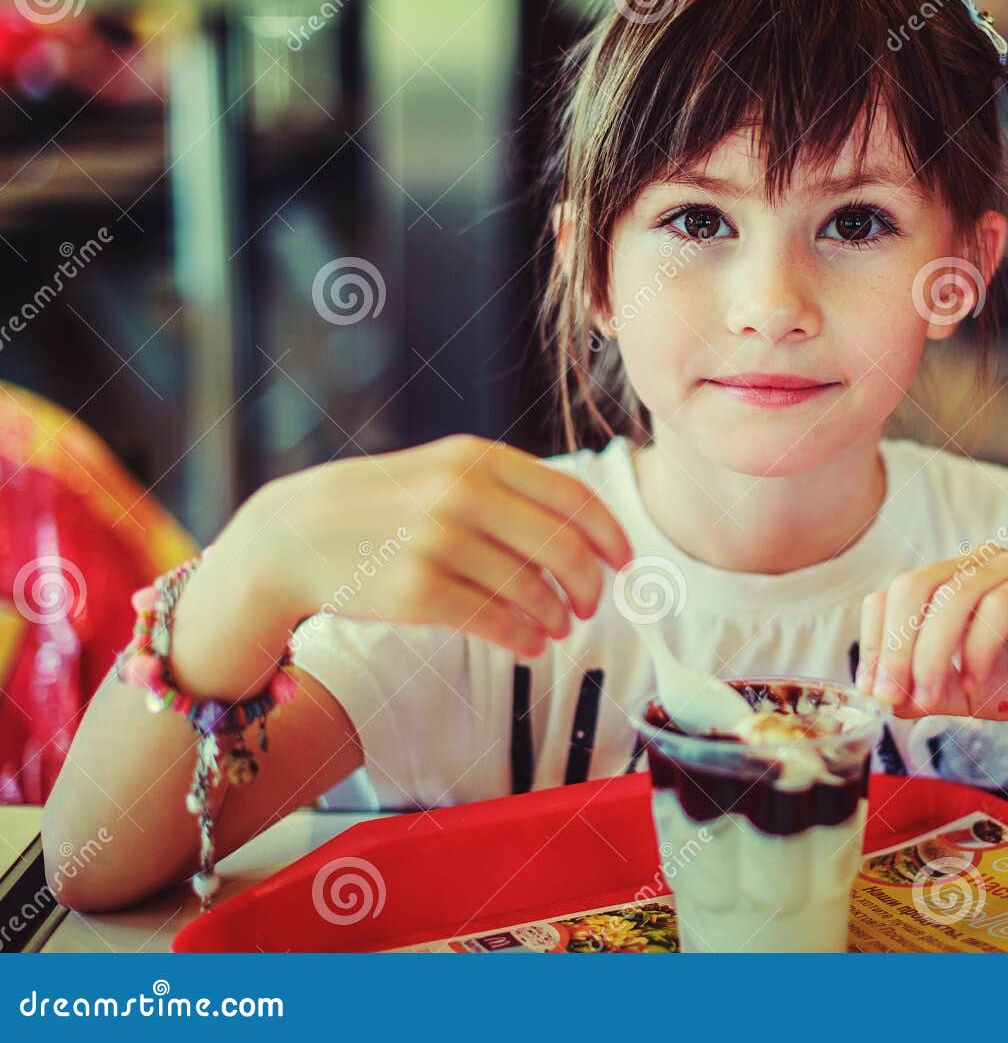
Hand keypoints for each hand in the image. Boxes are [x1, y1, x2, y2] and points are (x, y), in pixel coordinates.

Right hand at [180, 435, 632, 695]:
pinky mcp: (415, 591)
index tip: (624, 560)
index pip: (572, 497)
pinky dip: (525, 637)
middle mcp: (461, 493)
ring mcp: (437, 542)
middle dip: (589, 583)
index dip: (609, 535)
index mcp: (476, 458)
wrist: (289, 538)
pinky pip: (496, 621)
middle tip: (591, 604)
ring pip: (533, 590)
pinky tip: (531, 643)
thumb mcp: (441, 472)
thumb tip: (582, 526)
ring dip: (557, 616)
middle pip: (564, 547)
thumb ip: (505, 488)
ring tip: (557, 627)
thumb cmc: (380, 509)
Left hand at [854, 547, 1007, 720]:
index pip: (891, 595)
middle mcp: (975, 564)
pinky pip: (997, 607)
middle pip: (912, 588)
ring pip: (951, 598)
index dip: (873, 641)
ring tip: (932, 698)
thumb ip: (923, 691)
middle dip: (895, 649)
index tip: (871, 693)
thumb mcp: (963, 692)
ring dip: (932, 655)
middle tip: (892, 697)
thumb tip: (880, 699)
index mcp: (949, 580)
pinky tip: (977, 683)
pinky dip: (978, 651)